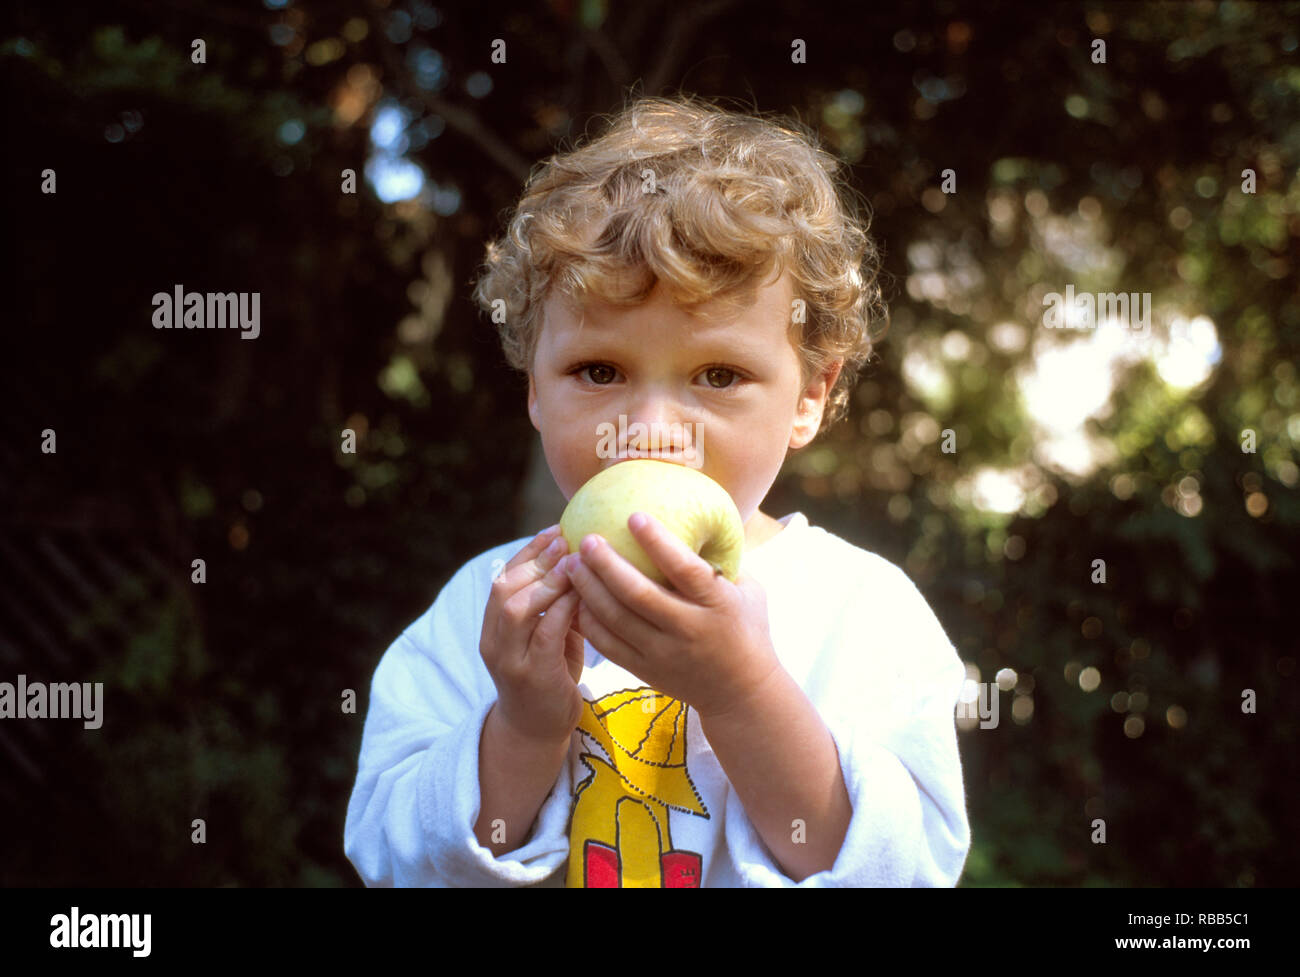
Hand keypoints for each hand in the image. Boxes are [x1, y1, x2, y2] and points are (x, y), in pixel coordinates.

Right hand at [479, 524, 585, 742]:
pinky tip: (582, 596)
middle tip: (567, 538)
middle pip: (504, 588)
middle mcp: (493, 641)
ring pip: (516, 608)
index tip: (555, 529)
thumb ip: (556, 605)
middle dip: (536, 559)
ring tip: (573, 562)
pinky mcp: (531, 676)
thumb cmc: (549, 675)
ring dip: (547, 581)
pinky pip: (544, 634)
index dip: (528, 551)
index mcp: (493, 627)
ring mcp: (509, 659)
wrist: (537, 731)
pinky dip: (562, 610)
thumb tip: (584, 561)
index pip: (503, 578)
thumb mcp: (548, 636)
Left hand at [562, 512, 781, 718]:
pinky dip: (588, 621)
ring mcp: (663, 654)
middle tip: (586, 539)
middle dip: (607, 564)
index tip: (633, 516)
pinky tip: (575, 599)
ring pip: (616, 619)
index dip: (657, 542)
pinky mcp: (645, 671)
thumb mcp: (750, 591)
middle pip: (638, 594)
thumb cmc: (747, 630)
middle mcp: (688, 630)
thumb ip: (724, 561)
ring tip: (571, 564)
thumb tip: (700, 517)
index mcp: (717, 604)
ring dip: (589, 589)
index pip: (684, 569)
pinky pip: (608, 645)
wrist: (741, 693)